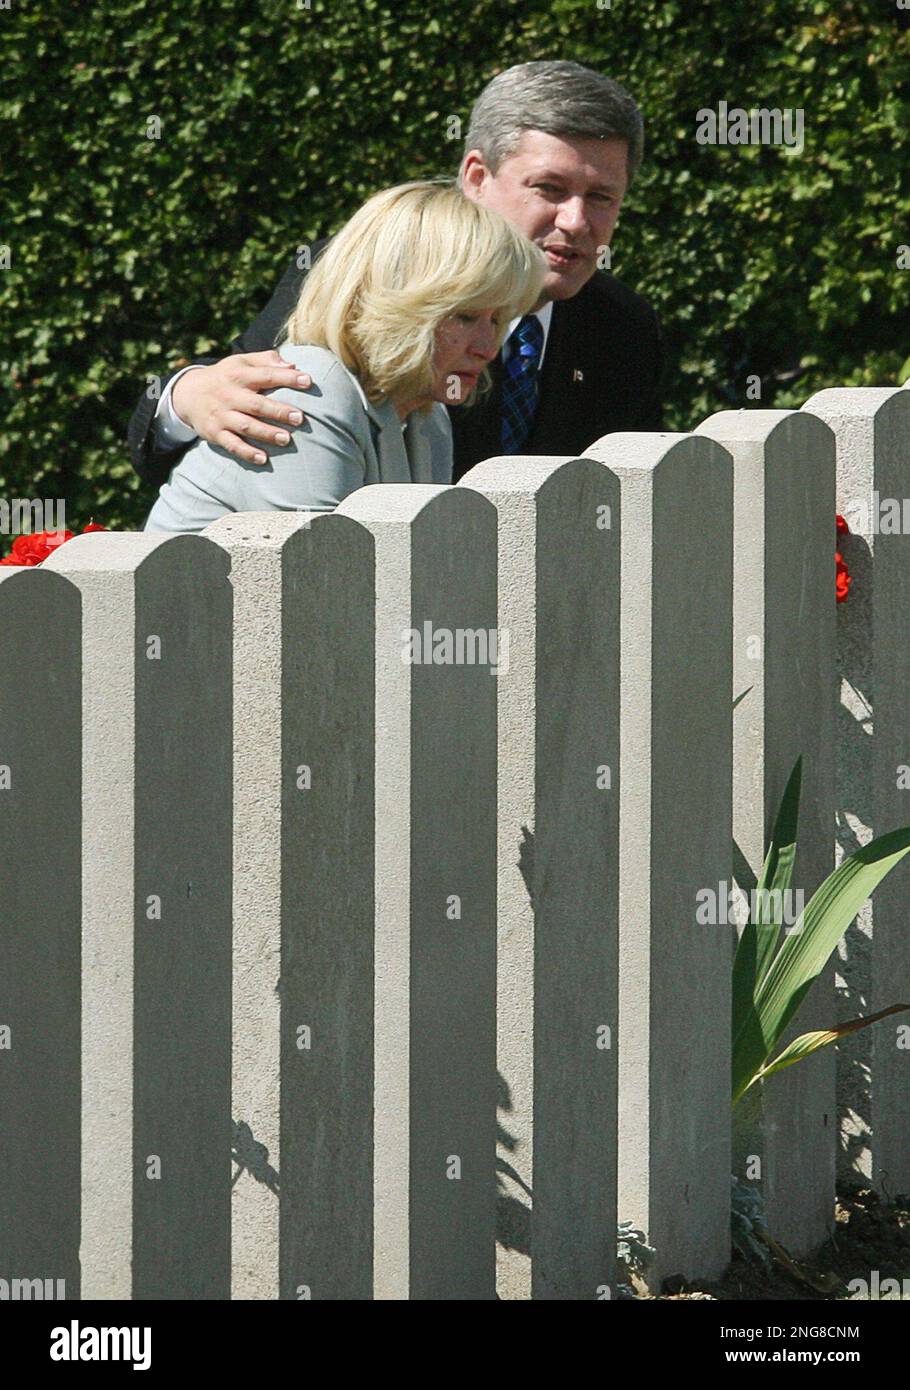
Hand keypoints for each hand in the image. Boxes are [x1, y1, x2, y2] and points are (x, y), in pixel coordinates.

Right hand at [171, 351, 312, 464]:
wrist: (188, 393)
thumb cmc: (226, 377)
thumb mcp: (241, 362)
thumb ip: (266, 360)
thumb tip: (293, 364)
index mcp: (238, 375)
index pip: (265, 375)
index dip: (287, 377)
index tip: (308, 381)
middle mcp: (229, 395)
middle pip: (256, 404)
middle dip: (278, 411)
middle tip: (300, 418)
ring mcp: (222, 415)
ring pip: (245, 426)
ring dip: (266, 433)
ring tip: (286, 439)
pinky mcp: (215, 433)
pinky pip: (232, 444)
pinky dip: (246, 452)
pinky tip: (263, 459)